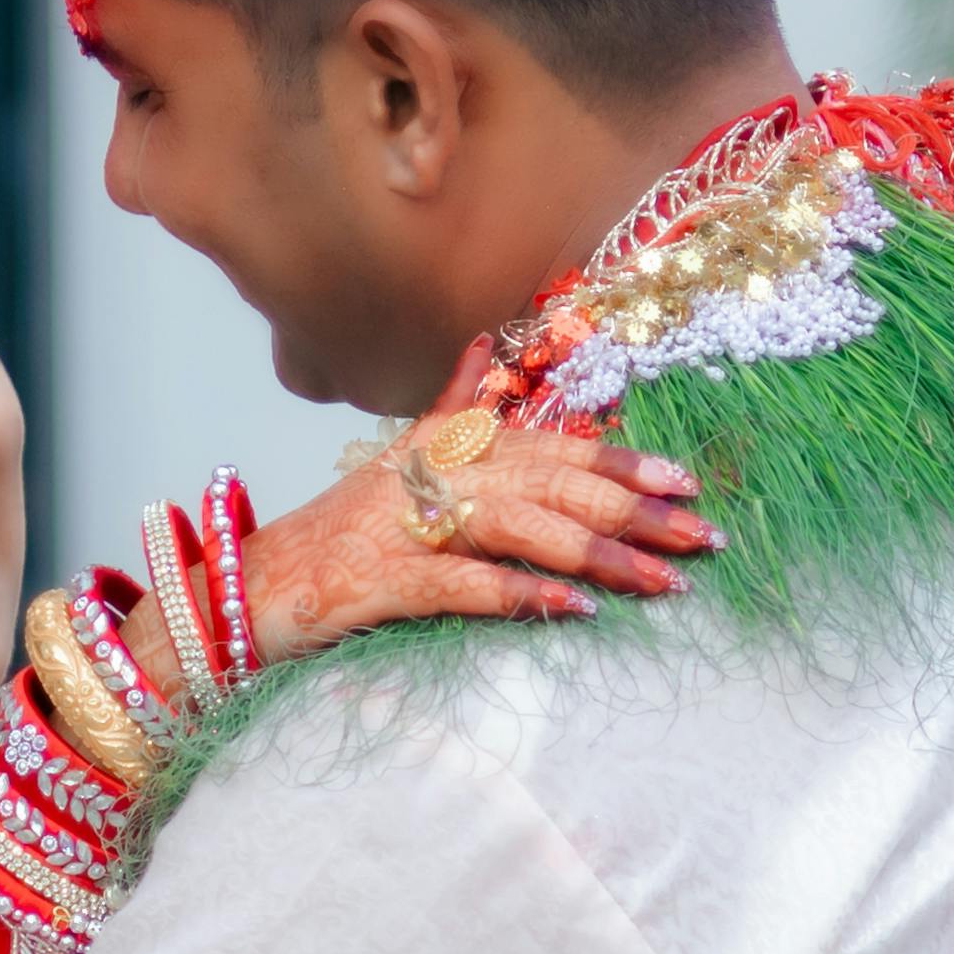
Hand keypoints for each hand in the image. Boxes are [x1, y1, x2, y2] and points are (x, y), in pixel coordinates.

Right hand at [234, 354, 718, 667]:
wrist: (252, 585)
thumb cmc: (336, 531)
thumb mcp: (396, 457)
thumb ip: (450, 405)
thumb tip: (483, 345)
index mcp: (449, 447)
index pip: (552, 446)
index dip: (621, 461)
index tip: (685, 481)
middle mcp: (435, 476)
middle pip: (552, 484)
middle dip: (635, 510)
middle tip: (701, 537)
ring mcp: (410, 526)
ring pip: (523, 528)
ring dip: (599, 554)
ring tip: (661, 581)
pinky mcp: (386, 579)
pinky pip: (465, 582)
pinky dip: (521, 592)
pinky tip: (571, 608)